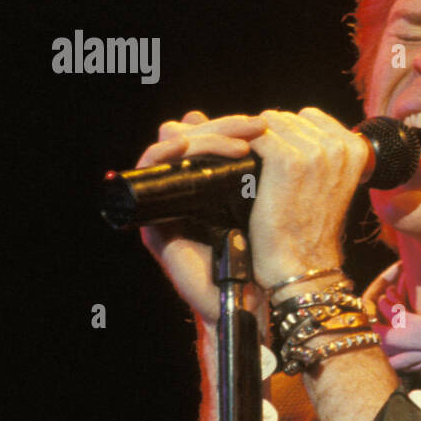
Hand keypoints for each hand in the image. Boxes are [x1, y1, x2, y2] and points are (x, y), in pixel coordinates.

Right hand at [136, 110, 267, 323]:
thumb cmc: (265, 252)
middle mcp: (185, 190)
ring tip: (239, 143)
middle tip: (255, 126)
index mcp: (210, 184)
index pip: (210, 137)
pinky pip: (149, 172)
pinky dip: (165, 153)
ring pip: (172, 150)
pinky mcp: (153, 217)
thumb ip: (265, 172)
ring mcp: (168, 202)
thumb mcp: (270, 203)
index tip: (264, 124)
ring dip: (203, 137)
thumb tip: (271, 130)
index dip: (232, 125)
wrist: (251, 297)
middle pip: (191, 138)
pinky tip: (187, 145)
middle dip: (223, 126)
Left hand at [245, 107, 369, 288]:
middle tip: (255, 163)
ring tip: (243, 164)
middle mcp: (339, 147)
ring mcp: (315, 152)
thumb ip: (317, 152)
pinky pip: (256, 137)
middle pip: (287, 118)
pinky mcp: (288, 161)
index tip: (275, 156)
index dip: (287, 135)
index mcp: (356, 150)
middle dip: (268, 135)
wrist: (301, 265)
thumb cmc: (308, 230)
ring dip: (250, 139)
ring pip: (269, 124)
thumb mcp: (328, 185)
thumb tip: (278, 121)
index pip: (309, 118)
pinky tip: (237, 167)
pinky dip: (241, 148)